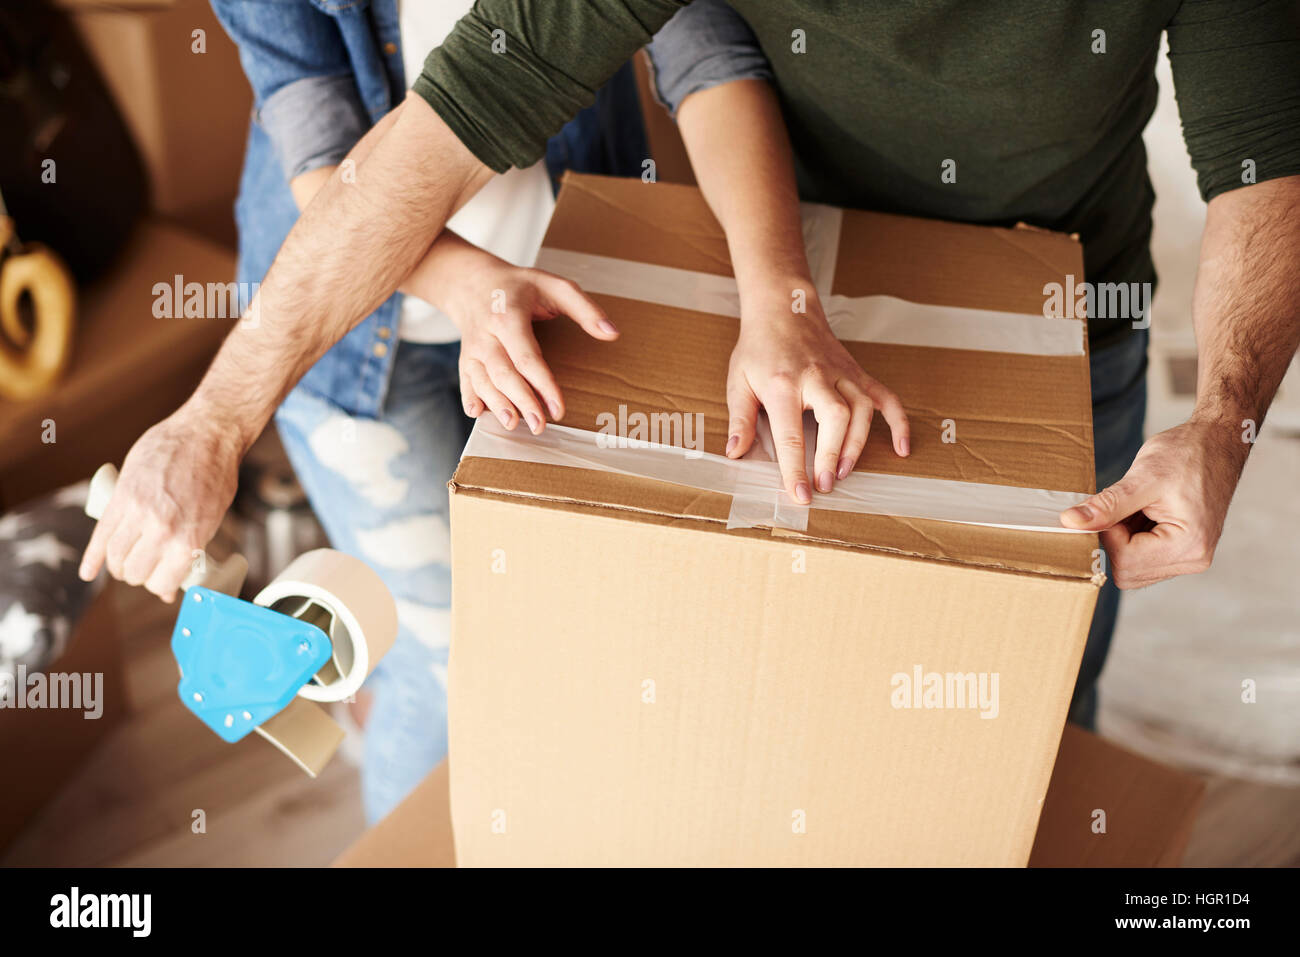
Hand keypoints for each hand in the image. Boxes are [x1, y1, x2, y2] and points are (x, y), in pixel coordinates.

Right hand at [78, 405, 241, 600]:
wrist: (206, 435)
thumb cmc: (216, 476)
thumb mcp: (212, 518)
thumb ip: (190, 550)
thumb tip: (170, 588)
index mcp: (189, 539)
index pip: (162, 582)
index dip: (161, 587)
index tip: (161, 585)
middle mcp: (161, 530)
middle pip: (135, 571)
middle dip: (138, 575)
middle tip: (143, 569)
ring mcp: (138, 512)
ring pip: (115, 555)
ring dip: (117, 565)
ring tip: (124, 564)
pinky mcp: (122, 495)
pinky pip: (100, 533)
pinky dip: (92, 557)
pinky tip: (88, 572)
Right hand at [404, 239, 617, 431]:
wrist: (472, 281)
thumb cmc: (520, 286)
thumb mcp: (554, 286)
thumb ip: (584, 309)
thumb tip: (612, 333)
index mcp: (508, 317)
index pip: (527, 358)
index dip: (543, 385)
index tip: (558, 409)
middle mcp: (486, 335)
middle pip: (503, 373)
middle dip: (521, 401)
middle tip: (539, 426)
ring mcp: (472, 348)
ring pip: (482, 380)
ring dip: (496, 404)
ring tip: (513, 426)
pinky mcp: (465, 357)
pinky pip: (465, 380)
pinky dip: (469, 397)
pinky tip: (477, 413)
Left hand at [726, 287, 909, 502]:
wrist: (784, 308)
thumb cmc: (759, 348)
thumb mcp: (738, 381)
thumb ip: (739, 419)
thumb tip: (735, 453)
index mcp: (783, 385)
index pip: (791, 434)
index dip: (795, 469)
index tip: (801, 495)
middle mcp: (817, 378)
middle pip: (835, 418)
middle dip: (832, 455)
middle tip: (825, 485)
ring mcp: (841, 374)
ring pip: (861, 409)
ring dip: (856, 444)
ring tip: (843, 472)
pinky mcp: (857, 372)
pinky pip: (885, 397)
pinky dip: (897, 423)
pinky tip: (901, 448)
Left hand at [1059, 417, 1249, 587]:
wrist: (1216, 442)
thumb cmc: (1187, 455)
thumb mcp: (1142, 477)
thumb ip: (1107, 506)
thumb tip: (1070, 522)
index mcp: (1188, 545)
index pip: (1125, 561)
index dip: (1109, 534)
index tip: (1118, 505)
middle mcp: (1193, 559)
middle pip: (1127, 571)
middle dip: (1116, 539)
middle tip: (1129, 506)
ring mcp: (1189, 557)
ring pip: (1132, 567)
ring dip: (1124, 538)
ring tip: (1141, 507)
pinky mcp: (1182, 551)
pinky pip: (1143, 558)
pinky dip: (1134, 537)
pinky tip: (1146, 513)